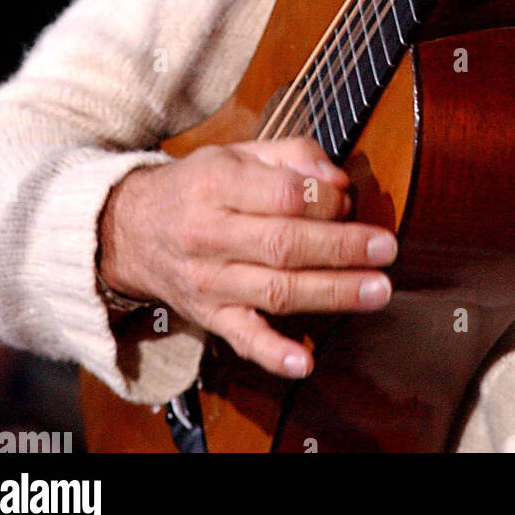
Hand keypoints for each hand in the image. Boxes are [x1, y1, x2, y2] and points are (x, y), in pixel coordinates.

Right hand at [97, 136, 396, 378]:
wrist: (129, 230)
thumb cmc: (197, 186)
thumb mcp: (236, 152)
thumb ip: (292, 156)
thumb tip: (339, 178)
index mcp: (218, 184)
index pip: (283, 194)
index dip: (325, 199)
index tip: (350, 200)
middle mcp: (210, 233)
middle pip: (285, 244)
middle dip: (342, 248)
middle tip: (386, 249)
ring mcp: (209, 280)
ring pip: (275, 290)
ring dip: (332, 293)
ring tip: (377, 290)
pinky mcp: (208, 316)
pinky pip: (242, 338)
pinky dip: (273, 353)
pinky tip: (305, 362)